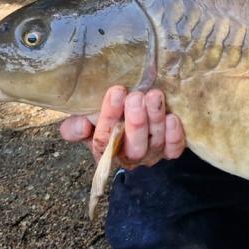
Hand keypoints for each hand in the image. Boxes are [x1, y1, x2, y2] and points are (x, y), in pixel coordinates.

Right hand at [58, 85, 185, 168]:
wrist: (134, 115)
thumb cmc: (108, 117)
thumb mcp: (86, 120)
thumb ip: (74, 126)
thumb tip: (82, 126)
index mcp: (104, 151)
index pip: (103, 141)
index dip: (109, 117)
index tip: (116, 92)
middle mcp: (129, 157)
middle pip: (133, 147)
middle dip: (135, 122)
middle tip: (136, 97)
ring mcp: (151, 154)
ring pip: (154, 143)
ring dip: (155, 119)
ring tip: (154, 96)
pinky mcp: (170, 150)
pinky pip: (174, 148)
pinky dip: (174, 135)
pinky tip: (172, 118)